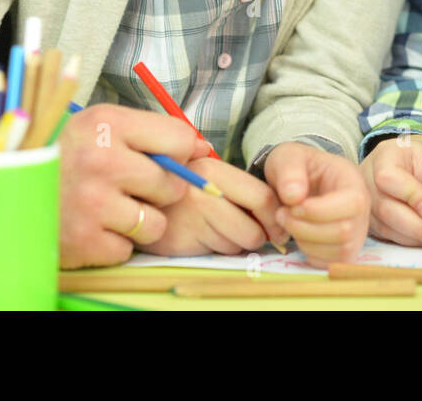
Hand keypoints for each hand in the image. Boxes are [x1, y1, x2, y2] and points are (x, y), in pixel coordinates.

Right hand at [58, 104, 214, 268]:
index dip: (180, 152)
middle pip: (172, 184)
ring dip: (141, 220)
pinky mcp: (84, 241)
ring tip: (112, 208)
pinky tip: (94, 226)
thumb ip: (152, 133)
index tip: (164, 158)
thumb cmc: (64, 154)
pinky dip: (115, 242)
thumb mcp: (100, 126)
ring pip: (156, 222)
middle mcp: (101, 161)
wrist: (7, 187)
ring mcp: (92, 204)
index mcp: (107, 124)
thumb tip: (203, 148)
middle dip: (160, 189)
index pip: (180, 138)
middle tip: (130, 186)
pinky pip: (128, 248)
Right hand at [137, 158, 287, 256]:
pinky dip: (216, 249)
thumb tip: (282, 213)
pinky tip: (201, 236)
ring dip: (234, 243)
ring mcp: (191, 217)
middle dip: (257, 237)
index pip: (263, 197)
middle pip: (253, 229)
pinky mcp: (181, 240)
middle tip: (247, 232)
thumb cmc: (185, 190)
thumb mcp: (212, 178)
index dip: (276, 219)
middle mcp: (202, 191)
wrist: (139, 201)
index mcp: (214, 169)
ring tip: (215, 228)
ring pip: (237, 244)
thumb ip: (243, 189)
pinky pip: (217, 252)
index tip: (279, 230)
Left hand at [265, 143, 370, 266]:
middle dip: (306, 227)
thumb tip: (294, 196)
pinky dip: (309, 253)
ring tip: (287, 221)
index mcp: (353, 181)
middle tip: (282, 214)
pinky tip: (298, 235)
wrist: (297, 181)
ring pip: (339, 251)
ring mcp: (356, 232)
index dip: (320, 210)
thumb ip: (290, 170)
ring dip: (305, 241)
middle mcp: (362, 209)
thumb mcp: (288, 156)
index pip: (352, 203)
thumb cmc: (297, 167)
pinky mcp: (345, 250)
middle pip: (345, 231)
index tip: (292, 205)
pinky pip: (331, 263)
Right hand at [361, 135, 421, 247]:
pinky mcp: (371, 221)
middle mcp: (368, 178)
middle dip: (417, 226)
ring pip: (386, 227)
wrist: (418, 167)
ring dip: (416, 236)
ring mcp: (367, 201)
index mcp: (386, 155)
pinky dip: (410, 240)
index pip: (388, 176)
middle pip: (385, 208)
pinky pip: (388, 236)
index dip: (410, 195)